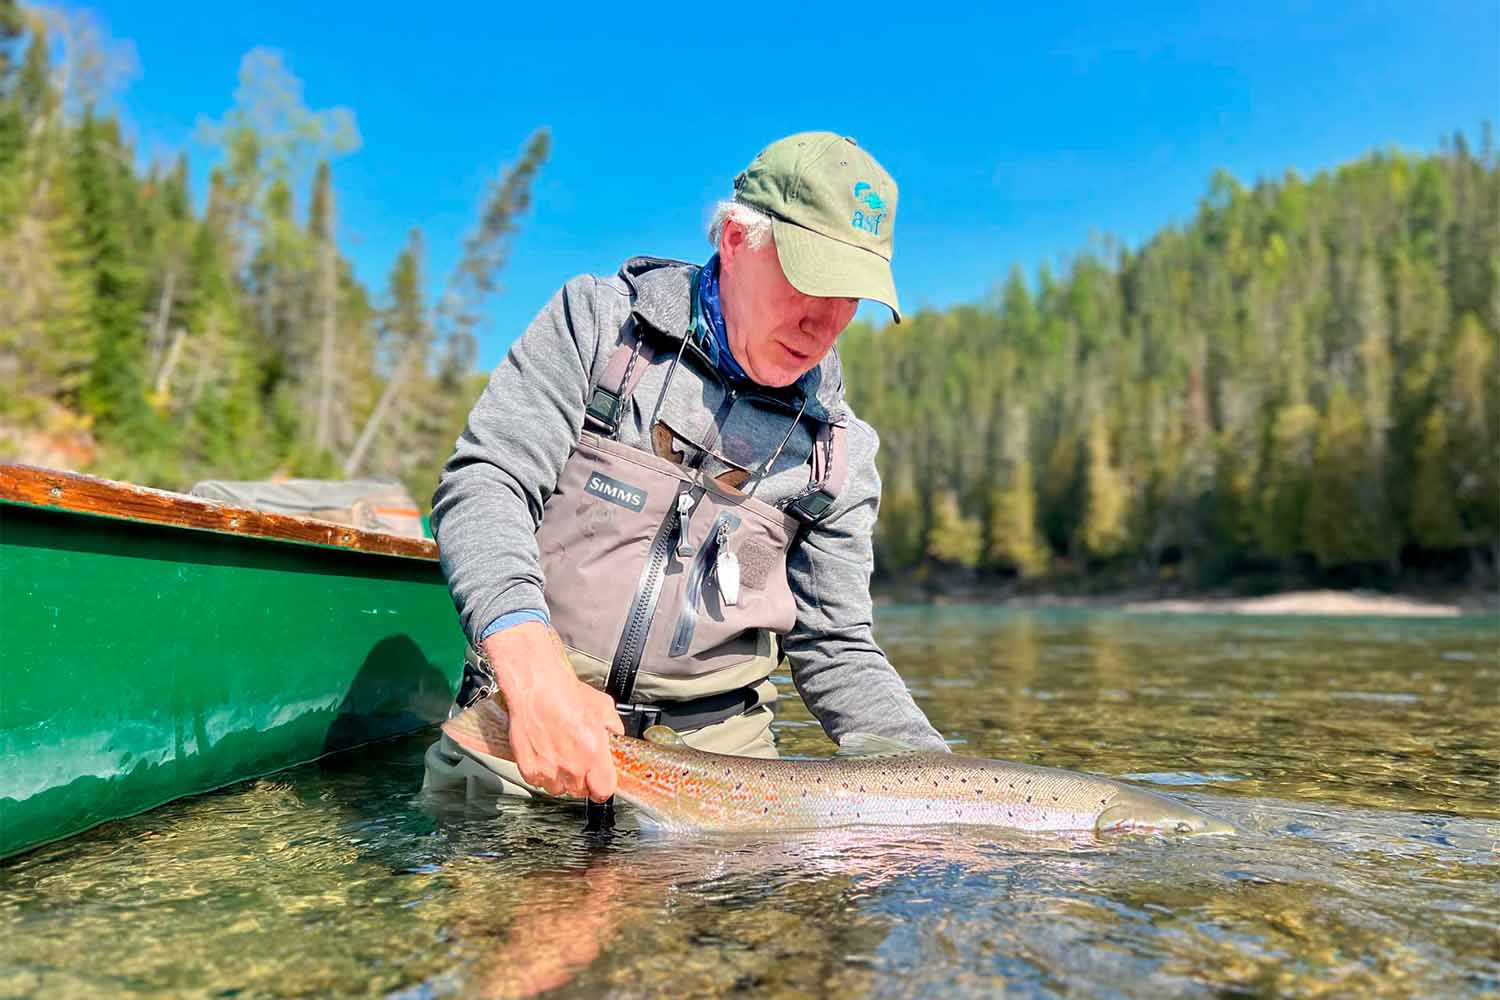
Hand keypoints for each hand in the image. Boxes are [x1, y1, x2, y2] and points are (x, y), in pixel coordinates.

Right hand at [481, 621, 621, 800]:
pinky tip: (543, 756)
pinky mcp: (529, 768)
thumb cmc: (565, 693)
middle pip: (580, 791)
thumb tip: (616, 733)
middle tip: (578, 763)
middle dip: (581, 780)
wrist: (536, 686)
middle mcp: (572, 766)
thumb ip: (613, 726)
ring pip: (558, 789)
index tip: (600, 783)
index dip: (602, 787)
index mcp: (594, 754)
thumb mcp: (603, 706)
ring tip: (559, 758)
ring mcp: (549, 769)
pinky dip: (540, 773)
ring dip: (560, 779)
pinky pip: (537, 781)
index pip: (603, 791)